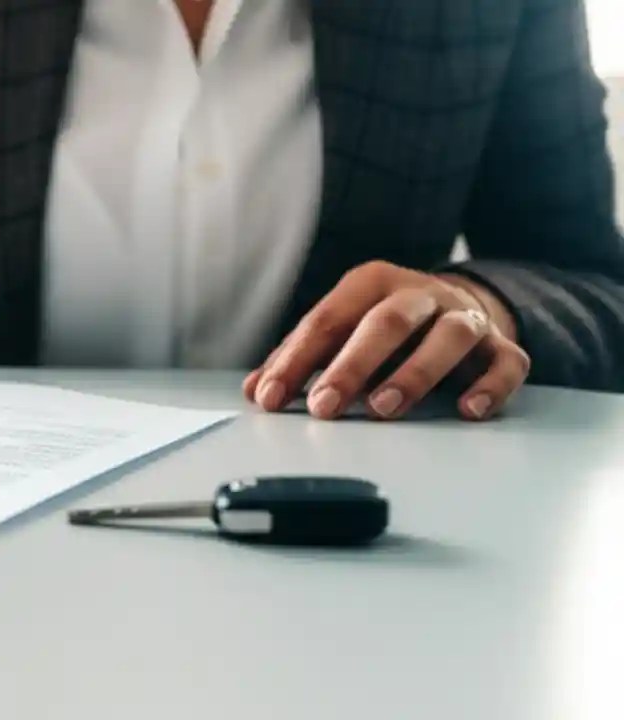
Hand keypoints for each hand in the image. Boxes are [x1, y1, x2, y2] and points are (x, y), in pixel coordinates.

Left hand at [243, 261, 529, 421]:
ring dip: (415, 373)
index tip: (270, 397)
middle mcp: (419, 294)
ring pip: (447, 337)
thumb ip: (298, 359)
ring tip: (384, 409)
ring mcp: (464, 316)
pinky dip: (490, 386)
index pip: (327, 320)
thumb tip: (254, 390)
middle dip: (351, 366)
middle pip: (386, 322)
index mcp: (371, 284)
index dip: (295, 360)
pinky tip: (467, 411)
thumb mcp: (341, 331)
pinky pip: (505, 362)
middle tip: (324, 406)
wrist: (459, 305)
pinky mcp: (500, 345)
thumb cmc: (385, 326)